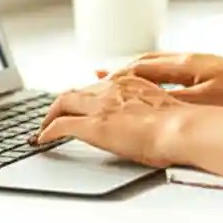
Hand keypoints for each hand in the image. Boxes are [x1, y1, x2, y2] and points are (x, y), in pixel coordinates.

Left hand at [33, 76, 194, 167]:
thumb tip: (148, 114)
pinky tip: (41, 140)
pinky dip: (47, 132)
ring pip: (63, 103)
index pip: (98, 85)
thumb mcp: (163, 105)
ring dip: (51, 115)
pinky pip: (61, 126)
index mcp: (129, 82)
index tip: (80, 98)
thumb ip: (149, 104)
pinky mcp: (92, 125)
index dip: (86, 93)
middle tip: (54, 114)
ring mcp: (99, 106)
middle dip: (63, 103)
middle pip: (76, 91)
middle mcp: (110, 89)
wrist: (180, 128)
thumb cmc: (180, 123)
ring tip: (44, 126)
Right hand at [101, 52, 222, 114]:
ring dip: (140, 75)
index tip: (96, 81)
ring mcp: (204, 67)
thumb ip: (175, 102)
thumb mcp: (207, 102)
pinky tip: (161, 91)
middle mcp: (193, 61)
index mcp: (187, 63)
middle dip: (123, 71)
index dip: (116, 75)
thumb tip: (146, 104)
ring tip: (123, 81)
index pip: (141, 66)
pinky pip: (177, 76)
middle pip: (148, 63)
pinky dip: (160, 82)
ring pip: (162, 69)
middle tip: (100, 76)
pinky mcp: (215, 77)